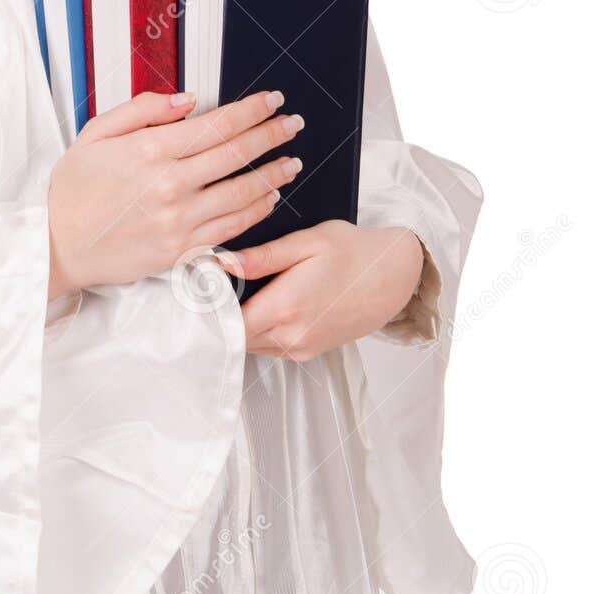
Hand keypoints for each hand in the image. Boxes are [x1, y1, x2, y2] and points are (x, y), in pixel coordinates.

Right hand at [47, 88, 304, 299]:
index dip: (251, 110)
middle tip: (293, 123)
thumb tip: (189, 99)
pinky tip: (270, 197)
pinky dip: (255, 210)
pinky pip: (230, 228)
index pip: (216, 124)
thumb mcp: (97, 133)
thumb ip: (143, 109)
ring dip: (274, 174)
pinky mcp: (181, 250)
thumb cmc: (74, 188)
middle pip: (236, 154)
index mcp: (149, 150)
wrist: (56, 245)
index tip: (271, 100)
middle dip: (272, 135)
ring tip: (293, 160)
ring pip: (242, 193)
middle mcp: (170, 184)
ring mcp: (178, 220)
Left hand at [217, 221, 424, 359]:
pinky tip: (265, 302)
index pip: (228, 325)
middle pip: (236, 336)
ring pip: (252, 344)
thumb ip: (262, 257)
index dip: (209, 310)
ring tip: (238, 291)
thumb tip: (221, 262)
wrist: (395, 276)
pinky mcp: (310, 351)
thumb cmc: (353, 252)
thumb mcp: (307, 242)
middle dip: (222, 315)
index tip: (198, 289)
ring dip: (241, 323)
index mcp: (286, 307)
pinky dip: (261, 329)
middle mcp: (292, 335)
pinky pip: (271, 347)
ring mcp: (302, 348)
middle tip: (212, 286)